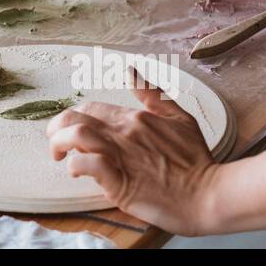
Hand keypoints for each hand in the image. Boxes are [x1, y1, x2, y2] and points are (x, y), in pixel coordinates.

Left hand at [46, 73, 218, 235]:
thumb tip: (132, 70)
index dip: (75, 118)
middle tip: (55, 143)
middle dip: (56, 127)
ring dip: (59, 144)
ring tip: (59, 156)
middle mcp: (125, 132)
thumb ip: (154, 95)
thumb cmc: (196, 162)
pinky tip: (77, 173)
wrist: (210, 195)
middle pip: (75, 117)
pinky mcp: (120, 181)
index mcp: (136, 117)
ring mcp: (121, 155)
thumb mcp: (181, 118)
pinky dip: (76, 166)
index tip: (72, 132)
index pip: (90, 108)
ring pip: (76, 135)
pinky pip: (88, 165)